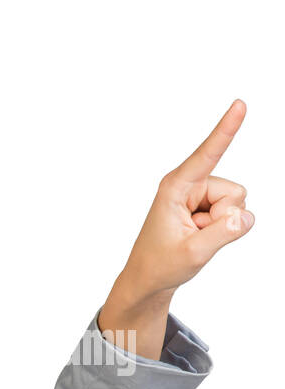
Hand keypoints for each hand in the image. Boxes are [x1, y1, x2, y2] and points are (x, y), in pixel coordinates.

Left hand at [112, 98, 252, 305]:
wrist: (149, 279)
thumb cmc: (160, 265)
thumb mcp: (192, 254)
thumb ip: (222, 234)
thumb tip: (245, 216)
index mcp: (175, 187)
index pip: (207, 154)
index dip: (225, 129)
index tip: (239, 104)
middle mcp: (188, 185)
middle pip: (234, 191)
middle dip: (224, 217)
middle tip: (195, 235)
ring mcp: (199, 194)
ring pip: (238, 201)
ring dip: (222, 224)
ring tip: (195, 236)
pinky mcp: (207, 204)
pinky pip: (235, 212)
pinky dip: (224, 228)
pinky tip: (200, 235)